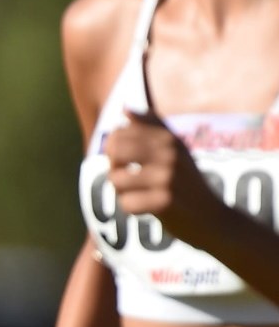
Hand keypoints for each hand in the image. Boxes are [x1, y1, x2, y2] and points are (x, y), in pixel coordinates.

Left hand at [107, 103, 223, 243]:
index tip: (127, 161)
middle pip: (114, 153)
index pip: (118, 133)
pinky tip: (148, 209)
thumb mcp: (175, 149)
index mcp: (168, 139)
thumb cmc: (187, 182)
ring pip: (116, 179)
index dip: (113, 150)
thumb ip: (151, 127)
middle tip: (129, 179)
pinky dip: (132, 209)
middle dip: (114, 168)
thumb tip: (124, 108)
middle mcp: (169, 154)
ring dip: (122, 192)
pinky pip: (126, 204)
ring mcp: (167, 177)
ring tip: (140, 194)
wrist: (213, 218)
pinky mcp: (165, 202)